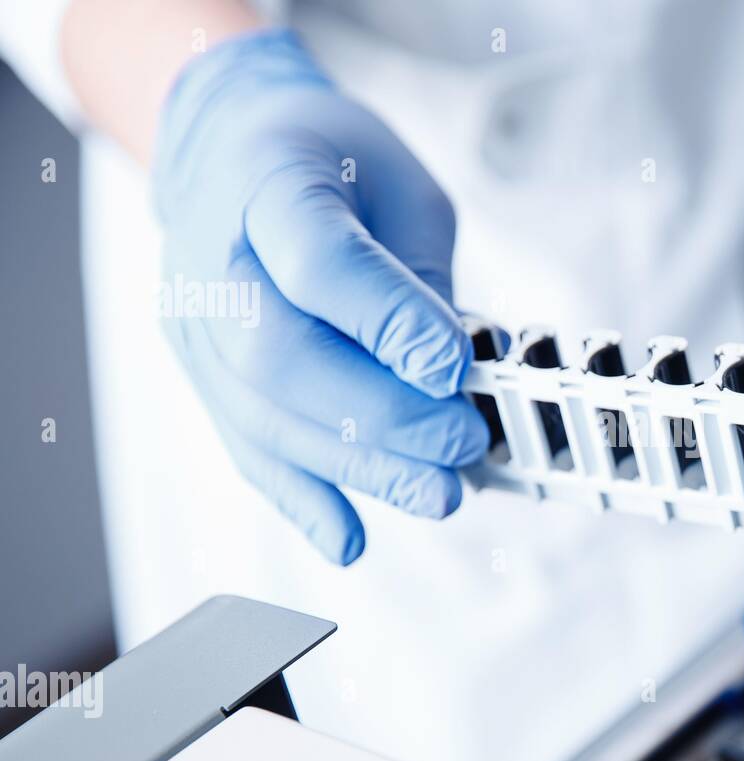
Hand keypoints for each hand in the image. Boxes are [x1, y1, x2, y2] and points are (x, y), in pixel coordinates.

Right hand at [152, 29, 486, 564]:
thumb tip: (452, 373)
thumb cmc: (329, 162)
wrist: (229, 151)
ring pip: (264, 419)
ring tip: (437, 494)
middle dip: (386, 417)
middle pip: (283, 359)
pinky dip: (304, 501)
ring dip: (360, 471)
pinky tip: (350, 540)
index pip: (320, 266)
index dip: (391, 324)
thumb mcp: (402, 188)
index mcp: (269, 184)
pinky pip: (247, 449)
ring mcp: (195, 326)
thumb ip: (423, 279)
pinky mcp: (201, 376)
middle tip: (462, 440)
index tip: (455, 367)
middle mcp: (212, 260)